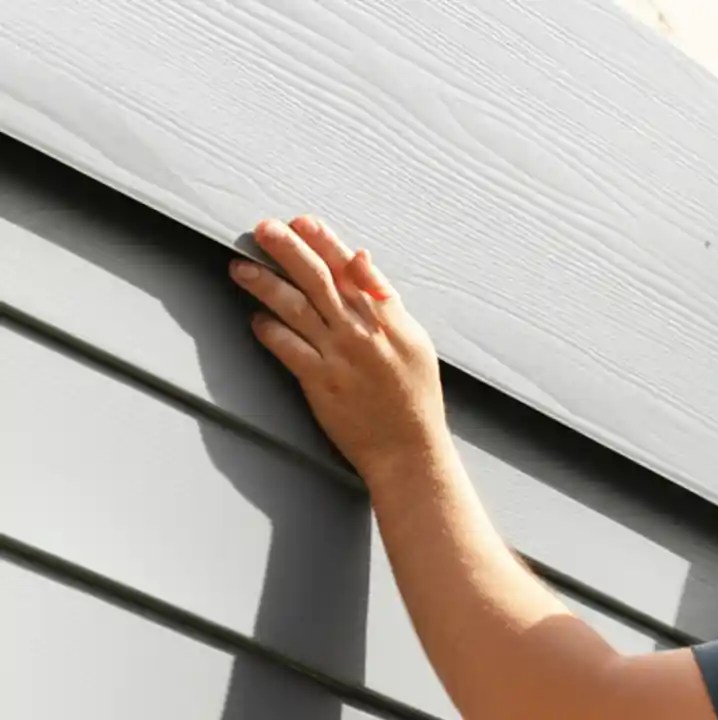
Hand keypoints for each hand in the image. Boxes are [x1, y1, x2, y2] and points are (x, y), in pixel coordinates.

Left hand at [230, 216, 445, 479]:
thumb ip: (387, 301)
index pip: (352, 269)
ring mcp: (340, 357)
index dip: (326, 242)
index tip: (303, 221)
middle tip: (264, 228)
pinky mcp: (321, 383)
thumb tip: (363, 260)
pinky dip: (270, 331)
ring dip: (265, 284)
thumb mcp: (416, 341)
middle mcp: (362, 332)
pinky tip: (254, 318)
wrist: (409, 449)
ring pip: (296, 309)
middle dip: (289, 250)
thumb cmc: (415, 397)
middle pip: (319, 280)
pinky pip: (288, 349)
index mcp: (388, 319)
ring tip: (241, 267)